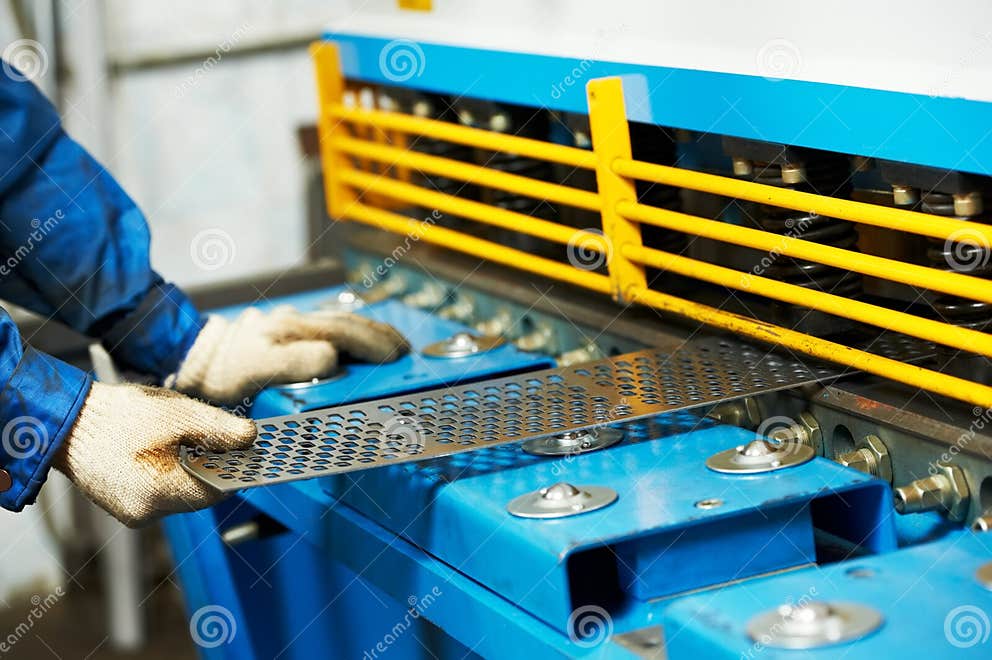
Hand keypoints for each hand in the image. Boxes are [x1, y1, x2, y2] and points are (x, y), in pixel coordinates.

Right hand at [54, 382, 255, 526]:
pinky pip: (159, 493)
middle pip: (199, 494)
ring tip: (185, 439)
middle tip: (217, 437)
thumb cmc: (121, 416)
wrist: (67, 421)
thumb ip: (221, 429)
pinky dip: (168, 473)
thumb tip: (251, 438)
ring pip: (180, 493)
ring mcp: (132, 512)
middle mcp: (146, 513)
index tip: (246, 449)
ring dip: (189, 469)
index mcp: (161, 493)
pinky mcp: (122, 506)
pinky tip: (164, 450)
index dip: (234, 468)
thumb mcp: (180, 414)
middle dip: (211, 466)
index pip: (218, 490)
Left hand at [172, 306, 410, 403]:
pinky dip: (355, 334)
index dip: (374, 348)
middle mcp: (295, 323)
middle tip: (407, 353)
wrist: (190, 362)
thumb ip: (295, 362)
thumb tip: (333, 359)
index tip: (397, 359)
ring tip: (395, 347)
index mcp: (292, 331)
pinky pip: (331, 328)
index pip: (345, 335)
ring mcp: (292, 326)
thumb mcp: (255, 370)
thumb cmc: (220, 373)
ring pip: (342, 323)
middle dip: (381, 338)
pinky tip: (363, 344)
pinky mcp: (288, 332)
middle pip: (349, 325)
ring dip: (372, 334)